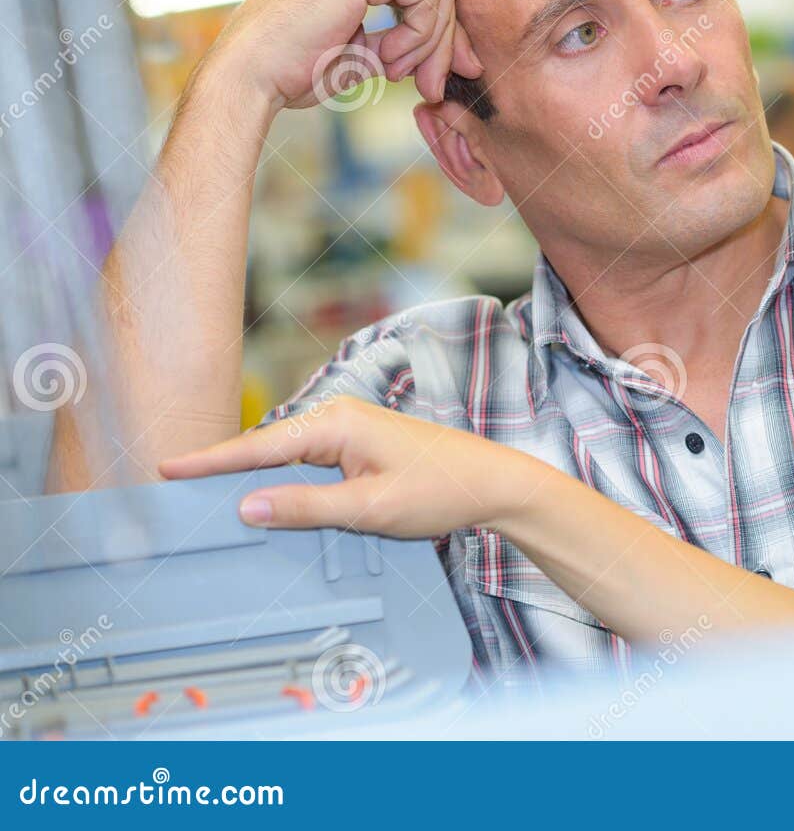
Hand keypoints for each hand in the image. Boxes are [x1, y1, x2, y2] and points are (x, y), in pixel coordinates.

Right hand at [157, 396, 540, 537]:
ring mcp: (349, 430)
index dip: (210, 460)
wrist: (491, 482)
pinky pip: (307, 462)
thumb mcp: (368, 509)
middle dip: (224, 468)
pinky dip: (283, 479)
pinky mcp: (358, 445)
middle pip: (266, 448)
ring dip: (254, 476)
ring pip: (286, 457)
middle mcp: (339, 417)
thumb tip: (247, 506)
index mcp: (336, 423)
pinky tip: (263, 498)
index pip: (259, 445)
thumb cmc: (440, 490)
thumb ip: (305, 507)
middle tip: (175, 488)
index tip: (168, 468)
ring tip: (205, 496)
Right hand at [201, 0, 482, 110]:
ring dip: (430, 42)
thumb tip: (466, 56)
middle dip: (443, 40)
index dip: (440, 31)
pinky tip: (386, 58)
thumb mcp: (364, 51)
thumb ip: (407, 40)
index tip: (440, 75)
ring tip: (395, 73)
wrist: (249, 76)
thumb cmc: (294, 69)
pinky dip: (420, 35)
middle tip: (432, 86)